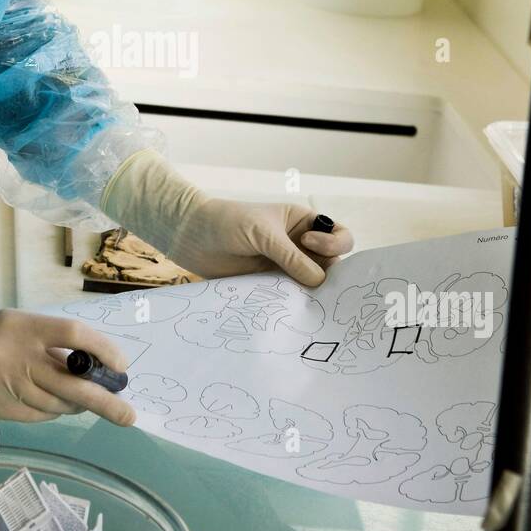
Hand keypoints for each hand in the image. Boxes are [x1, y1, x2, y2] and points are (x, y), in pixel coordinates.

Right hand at [0, 267, 135, 426]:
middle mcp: (14, 357)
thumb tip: (88, 368)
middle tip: (129, 414)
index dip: (105, 352)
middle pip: (72, 383)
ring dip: (75, 406)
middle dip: (105, 401)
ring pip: (55, 406)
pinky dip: (50, 413)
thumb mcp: (11, 323)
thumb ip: (47, 344)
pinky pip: (34, 417)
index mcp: (22, 326)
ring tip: (84, 401)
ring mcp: (1, 387)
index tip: (121, 367)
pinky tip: (51, 405)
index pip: (76, 336)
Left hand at [166, 197, 352, 285]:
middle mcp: (300, 246)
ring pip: (313, 284)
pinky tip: (291, 309)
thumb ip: (291, 257)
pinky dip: (295, 303)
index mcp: (303, 223)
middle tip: (319, 285)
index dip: (334, 243)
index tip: (308, 243)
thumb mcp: (263, 233)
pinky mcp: (270, 284)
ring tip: (305, 300)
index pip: (339, 236)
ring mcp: (285, 266)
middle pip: (331, 264)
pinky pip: (291, 296)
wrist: (191, 236)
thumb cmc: (228, 222)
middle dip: (331, 275)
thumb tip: (321, 281)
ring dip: (312, 293)